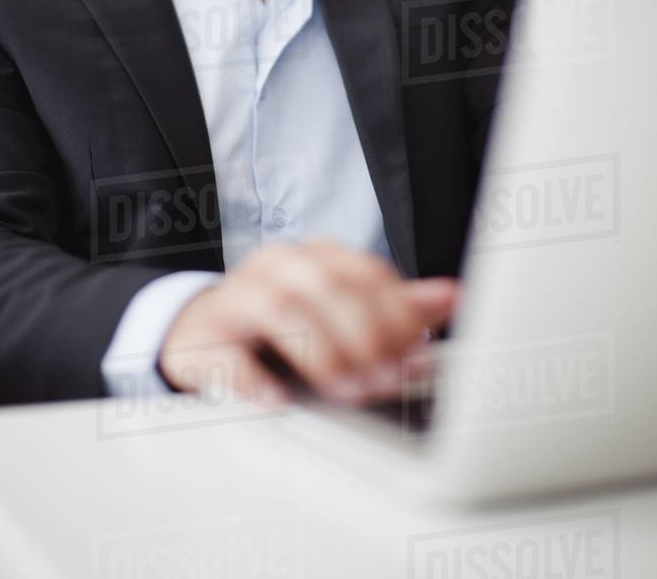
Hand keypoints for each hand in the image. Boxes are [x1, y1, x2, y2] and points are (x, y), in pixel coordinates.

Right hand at [157, 240, 458, 406]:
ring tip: (345, 390)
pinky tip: (279, 401)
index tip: (416, 353)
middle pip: (325, 284)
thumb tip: (453, 296)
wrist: (203, 331)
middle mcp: (278, 264)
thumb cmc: (283, 322)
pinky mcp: (205, 335)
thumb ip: (395, 306)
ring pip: (279, 307)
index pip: (364, 271)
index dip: (395, 313)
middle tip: (385, 378)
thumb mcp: (341, 310)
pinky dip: (255, 380)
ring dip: (320, 352)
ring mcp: (238, 296)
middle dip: (363, 333)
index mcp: (317, 255)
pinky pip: (228, 353)